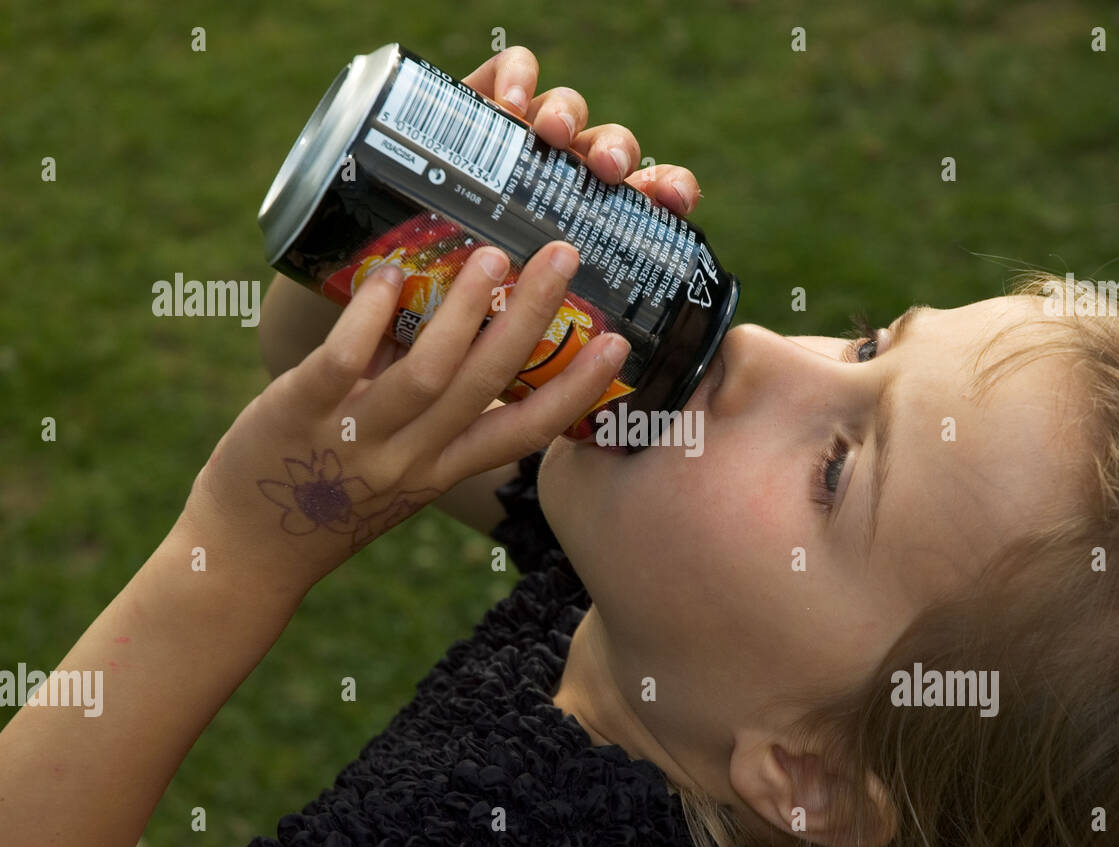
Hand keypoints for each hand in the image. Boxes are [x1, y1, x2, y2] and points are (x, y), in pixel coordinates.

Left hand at [186, 244, 629, 592]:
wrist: (245, 555)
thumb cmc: (327, 501)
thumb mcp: (397, 473)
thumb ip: (427, 414)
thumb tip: (455, 328)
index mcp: (442, 471)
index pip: (526, 432)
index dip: (577, 390)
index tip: (619, 345)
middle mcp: (411, 459)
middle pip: (488, 385)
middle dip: (532, 319)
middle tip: (563, 256)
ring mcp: (355, 438)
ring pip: (427, 373)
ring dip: (465, 311)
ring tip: (492, 255)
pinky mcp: (297, 414)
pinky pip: (343, 362)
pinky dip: (371, 316)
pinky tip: (391, 275)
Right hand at [339, 45, 704, 394]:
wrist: (359, 285)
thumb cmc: (436, 334)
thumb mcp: (494, 350)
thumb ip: (543, 364)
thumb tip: (601, 419)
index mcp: (590, 229)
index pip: (648, 199)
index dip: (669, 191)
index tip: (672, 204)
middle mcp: (564, 179)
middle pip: (610, 150)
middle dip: (615, 150)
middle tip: (602, 169)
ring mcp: (522, 139)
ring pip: (566, 109)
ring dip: (566, 114)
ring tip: (549, 134)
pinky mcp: (476, 103)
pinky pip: (510, 69)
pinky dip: (513, 76)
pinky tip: (507, 99)